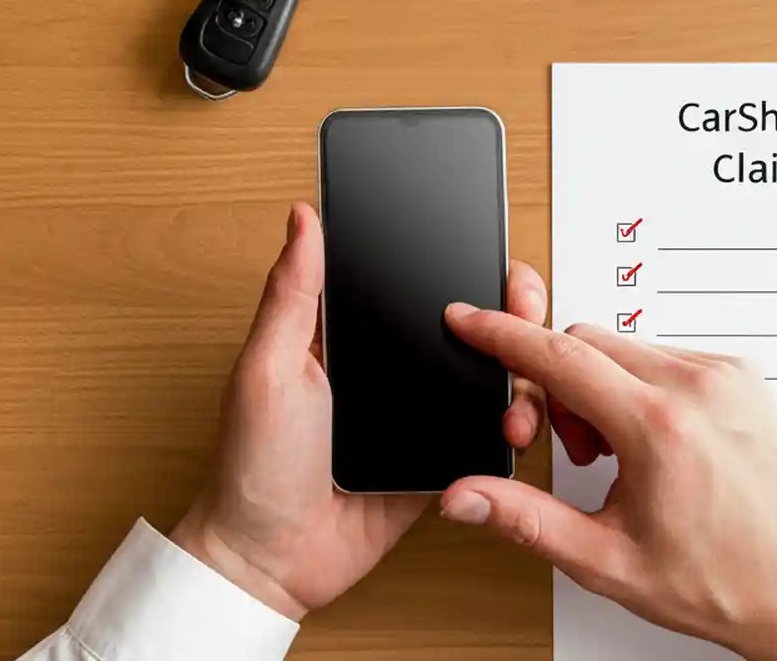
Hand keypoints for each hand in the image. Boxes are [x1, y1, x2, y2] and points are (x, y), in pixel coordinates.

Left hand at [170, 203, 547, 619]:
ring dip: (520, 372)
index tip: (493, 261)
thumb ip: (291, 293)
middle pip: (471, 325)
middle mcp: (392, 369)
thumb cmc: (252, 466)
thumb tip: (303, 219)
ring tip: (519, 386)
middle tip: (524, 320)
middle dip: (512, 316)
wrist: (272, 558)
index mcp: (351, 335)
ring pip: (491, 376)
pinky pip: (489, 435)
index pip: (416, 282)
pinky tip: (512, 425)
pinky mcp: (440, 459)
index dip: (461, 266)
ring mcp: (421, 413)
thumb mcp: (266, 367)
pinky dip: (512, 426)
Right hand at [438, 309, 776, 660]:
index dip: (500, 335)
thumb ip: (525, 519)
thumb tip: (469, 496)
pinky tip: (651, 443)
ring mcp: (725, 378)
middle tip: (570, 452)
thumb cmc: (724, 579)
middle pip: (586, 345)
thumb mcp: (607, 560)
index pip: (557, 355)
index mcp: (659, 426)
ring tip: (618, 457)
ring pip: (625, 349)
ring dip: (599, 389)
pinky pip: (666, 357)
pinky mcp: (742, 379)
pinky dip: (640, 387)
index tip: (468, 320)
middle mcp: (697, 387)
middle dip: (556, 388)